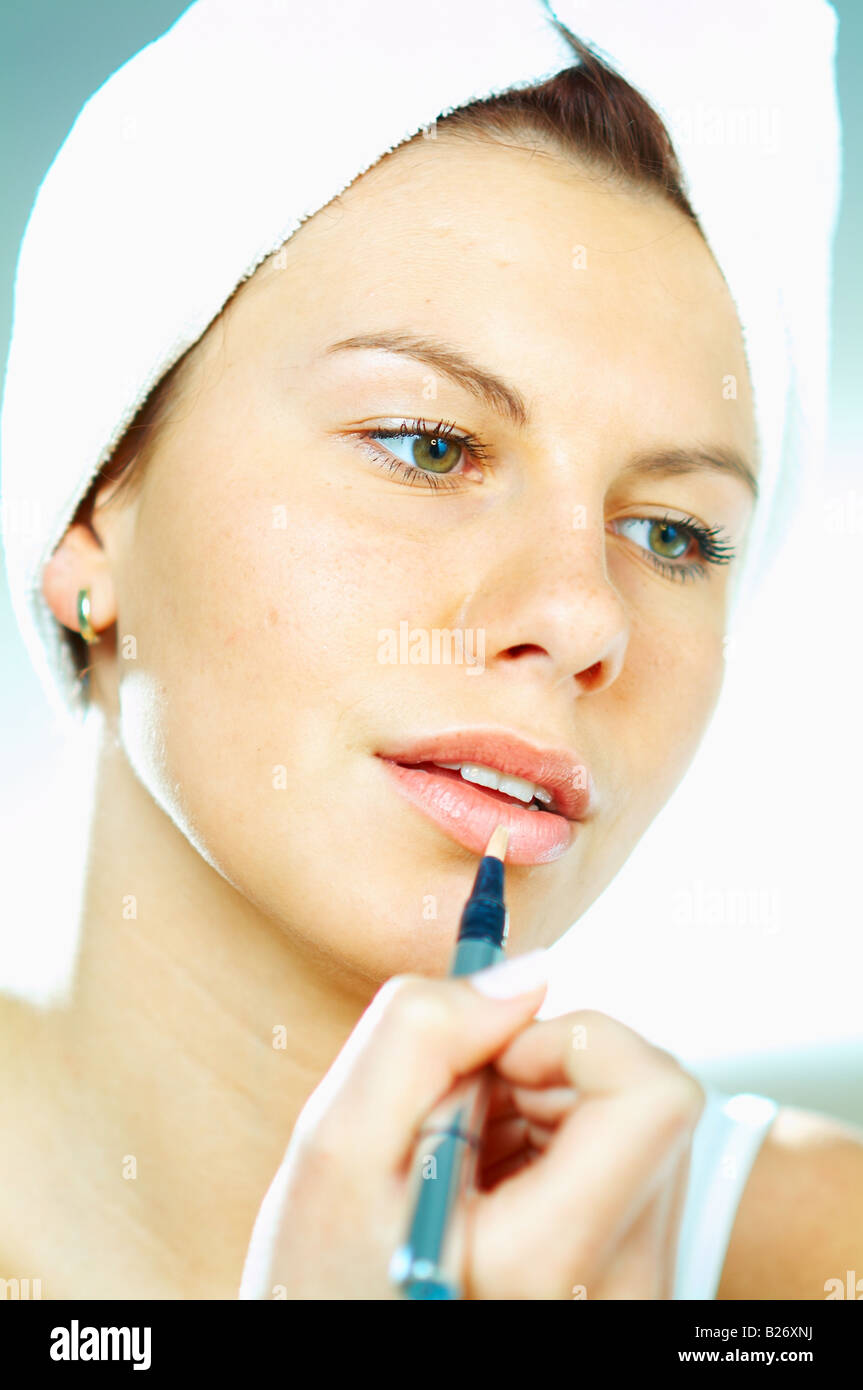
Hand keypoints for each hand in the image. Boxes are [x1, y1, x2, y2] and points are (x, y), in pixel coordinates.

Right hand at [238, 968, 703, 1298]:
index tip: (497, 1061)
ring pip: (632, 1124)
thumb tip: (527, 973)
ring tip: (463, 1155)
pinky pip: (622, 1165)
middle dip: (545, 1072)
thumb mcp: (335, 1147)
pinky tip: (486, 1180)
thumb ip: (420, 1035)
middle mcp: (625, 1287)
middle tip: (459, 1116)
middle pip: (646, 1098)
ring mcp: (636, 1289)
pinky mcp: (632, 1281)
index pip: (656, 1094)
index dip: (575, 1041)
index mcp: (554, 1261)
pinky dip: (550, 1144)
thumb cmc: (327, 1275)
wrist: (337, 1347)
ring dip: (543, 1105)